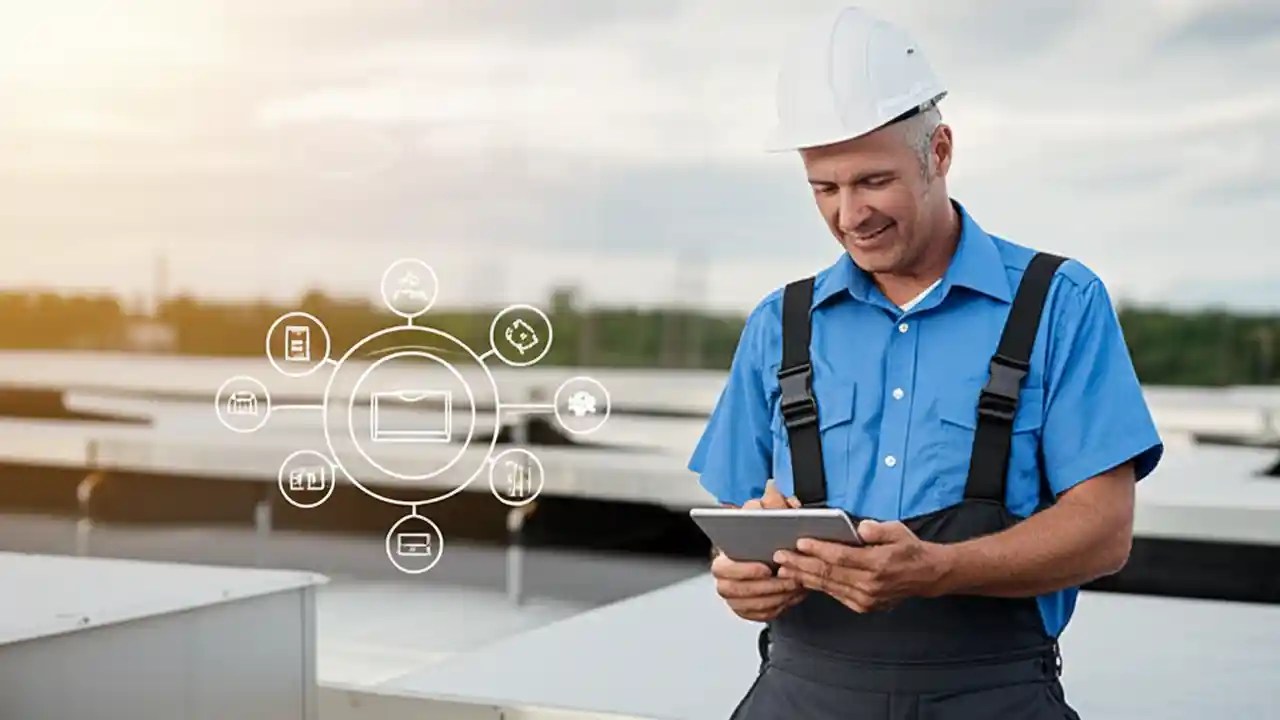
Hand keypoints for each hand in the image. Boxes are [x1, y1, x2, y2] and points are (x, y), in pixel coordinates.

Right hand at [711, 480, 805, 621]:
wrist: (777, 554)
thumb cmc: (773, 534)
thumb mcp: (776, 517)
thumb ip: (774, 504)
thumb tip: (771, 487)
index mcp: (724, 552)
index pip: (721, 566)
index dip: (742, 570)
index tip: (766, 568)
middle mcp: (724, 575)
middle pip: (733, 590)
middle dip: (764, 587)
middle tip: (787, 579)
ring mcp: (733, 594)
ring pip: (747, 604)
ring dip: (774, 596)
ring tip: (795, 585)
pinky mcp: (745, 607)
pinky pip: (757, 614)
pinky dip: (777, 606)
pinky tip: (791, 595)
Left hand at [774, 520, 949, 613]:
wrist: (926, 575)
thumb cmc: (909, 550)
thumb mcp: (898, 531)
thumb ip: (878, 529)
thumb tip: (861, 528)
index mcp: (878, 563)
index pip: (841, 557)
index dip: (818, 550)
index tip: (800, 541)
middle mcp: (870, 584)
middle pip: (828, 574)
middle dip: (801, 564)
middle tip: (780, 556)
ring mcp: (866, 598)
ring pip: (828, 586)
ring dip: (803, 577)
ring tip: (784, 568)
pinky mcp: (863, 606)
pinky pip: (835, 594)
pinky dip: (817, 586)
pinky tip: (803, 579)